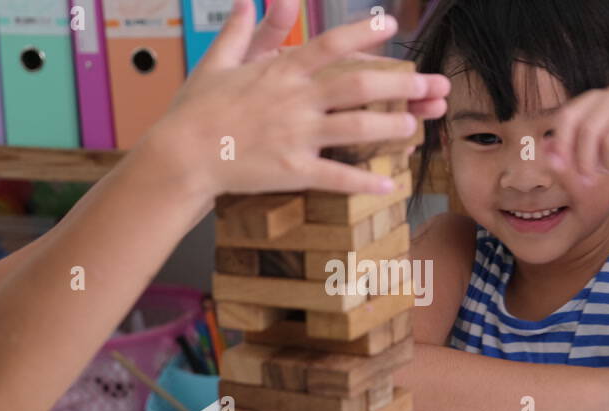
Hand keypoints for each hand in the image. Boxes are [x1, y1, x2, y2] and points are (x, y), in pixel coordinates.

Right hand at [143, 0, 448, 210]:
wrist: (179, 155)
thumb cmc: (195, 109)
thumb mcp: (217, 61)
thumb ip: (243, 30)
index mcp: (280, 70)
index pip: (330, 44)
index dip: (364, 33)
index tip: (392, 26)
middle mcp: (294, 100)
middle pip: (359, 86)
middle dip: (400, 84)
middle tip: (429, 85)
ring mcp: (296, 136)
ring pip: (357, 128)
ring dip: (391, 127)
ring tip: (415, 126)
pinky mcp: (293, 170)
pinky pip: (337, 176)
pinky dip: (366, 182)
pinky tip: (390, 186)